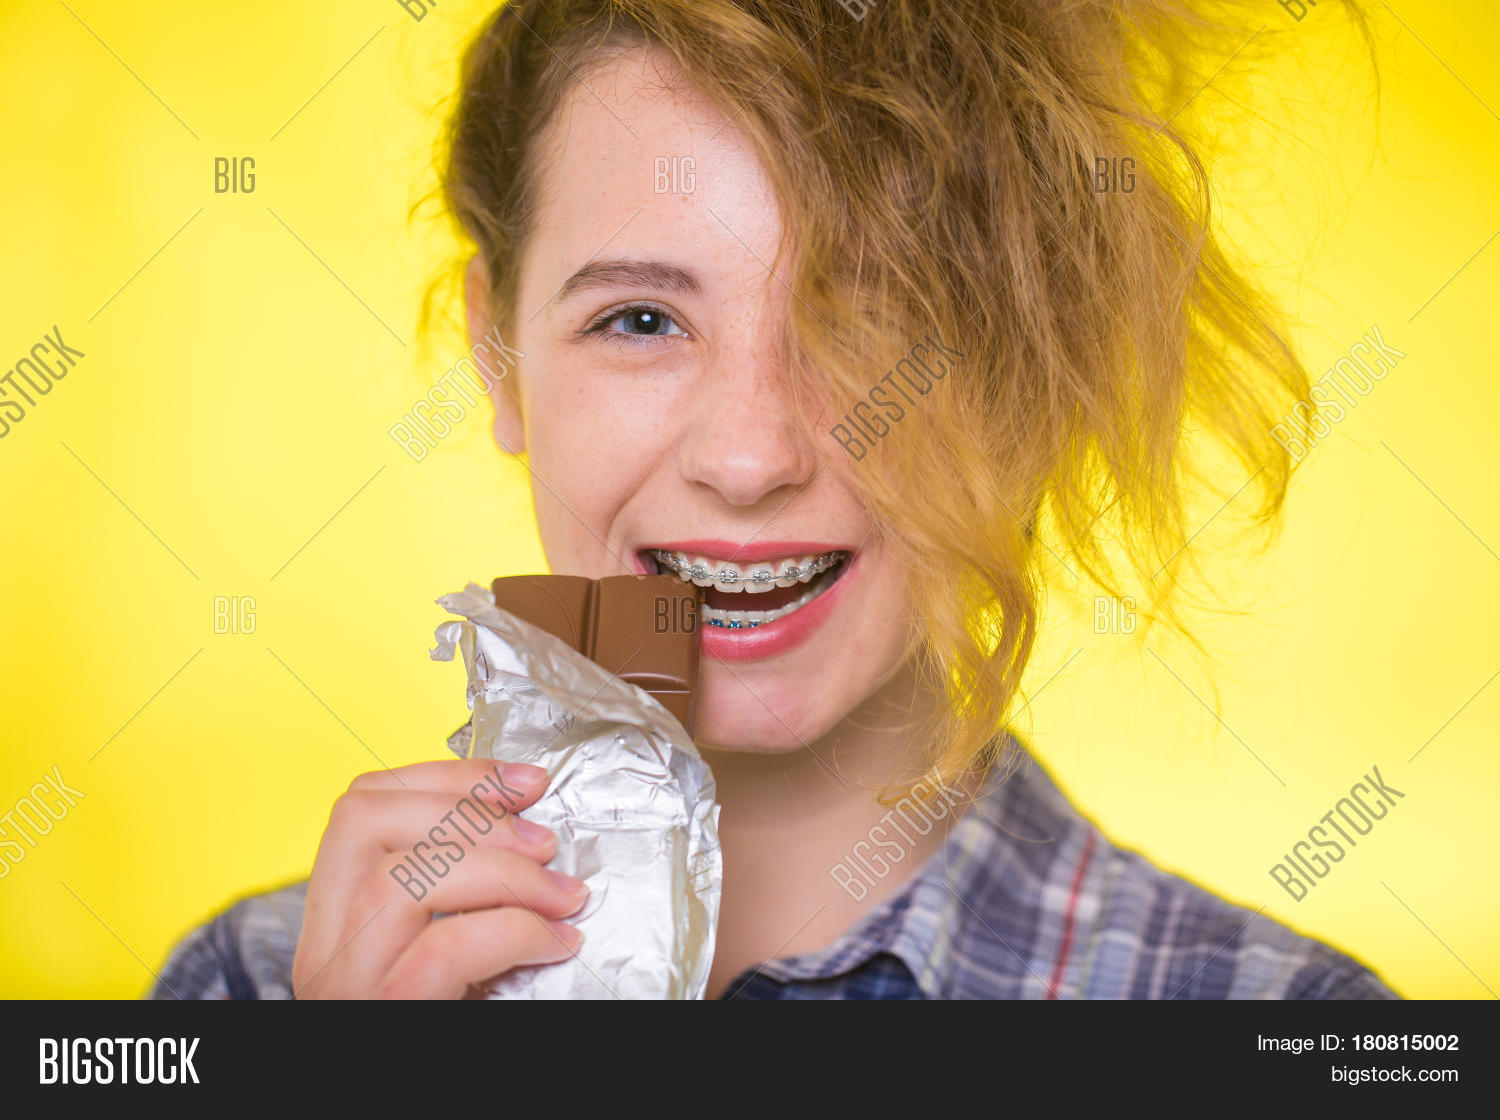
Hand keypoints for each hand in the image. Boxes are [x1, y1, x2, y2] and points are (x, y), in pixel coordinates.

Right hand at [292, 758, 586, 997]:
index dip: (446, 777)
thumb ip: (460, 888)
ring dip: (501, 870)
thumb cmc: (453, 1011)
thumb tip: (530, 818)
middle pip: (366, 823)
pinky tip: (555, 943)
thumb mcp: (446, 945)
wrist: (422, 1097)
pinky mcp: (385, 1018)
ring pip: (401, 880)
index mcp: (334, 918)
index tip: (524, 780)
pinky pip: (441, 951)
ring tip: (562, 895)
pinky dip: (512, 932)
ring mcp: (345, 989)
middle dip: (470, 811)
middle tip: (547, 838)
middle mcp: (322, 950)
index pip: (359, 806)